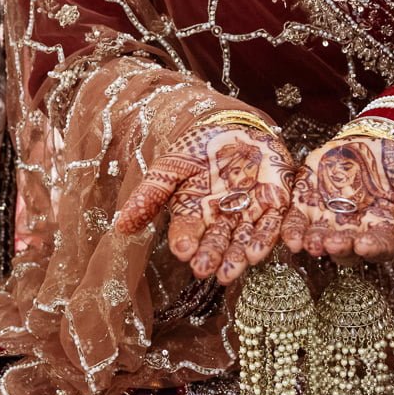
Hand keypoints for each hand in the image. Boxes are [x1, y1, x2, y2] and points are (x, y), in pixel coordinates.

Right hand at [112, 111, 294, 283]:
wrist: (232, 124)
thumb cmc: (196, 147)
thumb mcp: (170, 166)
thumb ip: (150, 195)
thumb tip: (120, 227)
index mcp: (194, 211)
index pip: (188, 231)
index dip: (185, 241)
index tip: (182, 251)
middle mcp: (220, 218)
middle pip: (216, 241)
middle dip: (211, 255)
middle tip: (205, 270)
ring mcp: (247, 213)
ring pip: (243, 239)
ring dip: (238, 256)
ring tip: (232, 270)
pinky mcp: (274, 204)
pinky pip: (272, 224)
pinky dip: (267, 237)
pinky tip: (260, 252)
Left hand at [280, 127, 393, 262]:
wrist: (375, 145)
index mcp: (383, 233)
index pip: (378, 246)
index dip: (372, 247)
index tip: (366, 245)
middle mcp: (354, 234)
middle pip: (344, 247)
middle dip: (338, 246)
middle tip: (331, 244)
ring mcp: (329, 221)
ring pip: (318, 238)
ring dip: (311, 242)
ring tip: (306, 244)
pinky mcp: (307, 204)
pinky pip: (296, 221)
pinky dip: (290, 229)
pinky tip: (286, 235)